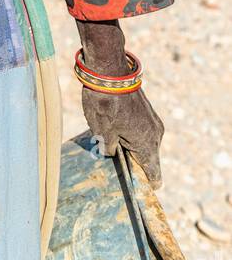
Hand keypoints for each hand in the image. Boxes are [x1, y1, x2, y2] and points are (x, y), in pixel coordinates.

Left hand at [76, 17, 163, 186]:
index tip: (134, 190)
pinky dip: (128, 132)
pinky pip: (139, 128)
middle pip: (146, 158)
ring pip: (141, 142)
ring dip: (127, 145)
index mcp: (148, 144)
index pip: (153, 174)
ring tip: (106, 143)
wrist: (108, 69)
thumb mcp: (102, 133)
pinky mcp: (146, 109)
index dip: (144, 185)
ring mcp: (152, 120)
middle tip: (111, 165)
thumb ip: (110, 150)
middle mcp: (156, 133)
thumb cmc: (104, 103)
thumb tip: (112, 154)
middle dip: (130, 162)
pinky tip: (110, 128)